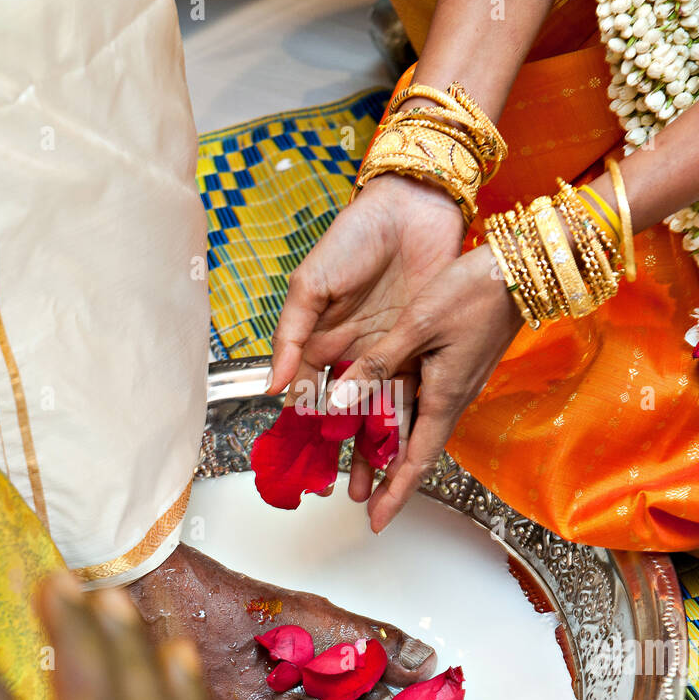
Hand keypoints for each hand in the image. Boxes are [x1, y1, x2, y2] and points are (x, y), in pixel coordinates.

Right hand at [268, 173, 466, 470]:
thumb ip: (292, 333)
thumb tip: (275, 385)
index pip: (310, 394)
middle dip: (343, 452)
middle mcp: (356, 352)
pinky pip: (414, 391)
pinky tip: (405, 452)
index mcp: (323, 338)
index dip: (307, 428)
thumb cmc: (353, 239)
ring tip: (374, 486)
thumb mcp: (311, 283)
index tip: (304, 462)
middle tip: (342, 491)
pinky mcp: (422, 346)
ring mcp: (391, 351)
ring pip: (381, 410)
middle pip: (347, 413)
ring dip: (376, 448)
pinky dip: (409, 422)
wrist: (411, 208)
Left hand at [327, 243, 523, 532]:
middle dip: (389, 480)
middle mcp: (452, 397)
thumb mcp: (416, 324)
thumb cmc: (473, 290)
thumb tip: (342, 399)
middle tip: (362, 503)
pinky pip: (425, 403)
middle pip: (416, 451)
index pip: (416, 461)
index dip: (395, 494)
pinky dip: (402, 420)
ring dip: (393, 452)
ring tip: (365, 470)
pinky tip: (385, 418)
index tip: (376, 522)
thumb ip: (378, 362)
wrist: (521, 267)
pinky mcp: (458, 365)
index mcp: (443, 396)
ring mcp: (457, 382)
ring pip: (418, 428)